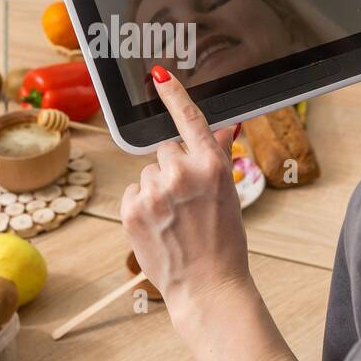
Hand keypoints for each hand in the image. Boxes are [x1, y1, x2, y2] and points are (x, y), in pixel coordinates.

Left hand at [120, 65, 246, 310]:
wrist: (208, 285)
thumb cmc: (224, 242)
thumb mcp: (228, 194)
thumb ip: (218, 156)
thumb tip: (223, 127)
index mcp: (211, 165)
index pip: (189, 118)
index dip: (173, 93)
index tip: (158, 75)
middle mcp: (181, 173)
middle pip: (165, 150)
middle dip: (173, 168)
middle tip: (187, 201)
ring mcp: (154, 191)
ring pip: (148, 173)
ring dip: (157, 190)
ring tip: (174, 220)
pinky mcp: (132, 209)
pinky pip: (133, 192)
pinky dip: (142, 206)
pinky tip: (159, 227)